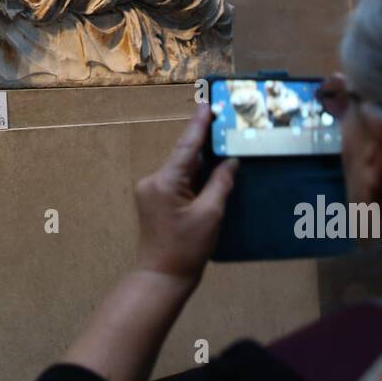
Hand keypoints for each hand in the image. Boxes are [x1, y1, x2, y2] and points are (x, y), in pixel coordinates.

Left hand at [134, 104, 237, 282]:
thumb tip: (230, 162)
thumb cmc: (186, 249)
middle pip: (183, 156)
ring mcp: (151, 190)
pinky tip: (211, 171)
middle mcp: (153, 180)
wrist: (162, 277)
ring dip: (201, 161)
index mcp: (165, 181)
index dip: (199, 124)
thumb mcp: (210, 215)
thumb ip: (220, 184)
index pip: (187, 146)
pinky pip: (177, 180)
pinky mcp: (154, 200)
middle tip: (223, 121)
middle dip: (204, 142)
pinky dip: (194, 176)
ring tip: (222, 143)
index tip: (208, 104)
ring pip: (181, 169)